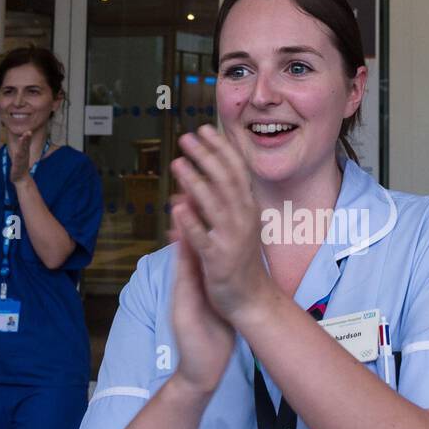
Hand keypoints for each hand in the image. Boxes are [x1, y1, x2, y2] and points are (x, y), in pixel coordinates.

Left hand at [6, 128, 31, 182]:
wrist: (20, 179)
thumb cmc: (20, 167)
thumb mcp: (21, 156)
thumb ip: (22, 148)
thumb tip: (22, 140)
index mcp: (25, 153)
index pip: (26, 144)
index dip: (27, 137)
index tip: (29, 131)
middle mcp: (24, 155)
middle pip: (26, 146)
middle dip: (27, 139)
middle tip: (29, 132)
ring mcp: (21, 160)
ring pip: (23, 151)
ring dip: (24, 146)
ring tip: (24, 140)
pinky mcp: (18, 165)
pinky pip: (18, 159)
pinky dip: (19, 154)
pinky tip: (18, 151)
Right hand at [168, 196, 235, 394]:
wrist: (202, 362)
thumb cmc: (209, 330)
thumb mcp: (211, 299)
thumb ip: (209, 277)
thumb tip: (215, 261)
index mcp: (200, 272)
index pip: (203, 237)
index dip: (206, 214)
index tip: (212, 191)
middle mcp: (191, 274)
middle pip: (191, 234)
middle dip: (192, 207)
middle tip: (192, 179)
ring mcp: (186, 284)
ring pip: (184, 245)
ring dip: (183, 218)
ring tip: (181, 190)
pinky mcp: (183, 296)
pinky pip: (183, 266)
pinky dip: (181, 247)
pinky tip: (178, 229)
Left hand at [169, 124, 273, 323]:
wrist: (252, 299)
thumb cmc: (243, 260)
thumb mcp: (241, 224)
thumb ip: (226, 199)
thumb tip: (209, 174)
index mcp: (248, 208)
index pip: (236, 169)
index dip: (220, 147)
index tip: (205, 129)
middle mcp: (243, 219)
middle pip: (225, 180)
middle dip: (205, 156)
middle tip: (186, 139)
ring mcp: (231, 239)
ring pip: (213, 204)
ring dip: (195, 181)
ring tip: (178, 162)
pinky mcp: (218, 260)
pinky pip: (202, 237)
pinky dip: (191, 222)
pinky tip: (177, 207)